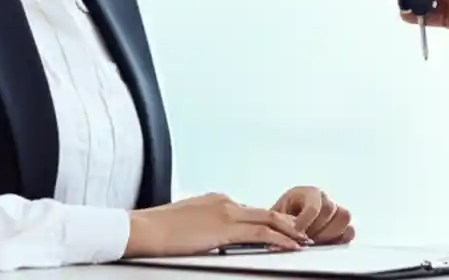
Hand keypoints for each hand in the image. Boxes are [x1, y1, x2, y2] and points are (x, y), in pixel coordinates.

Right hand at [124, 193, 309, 257]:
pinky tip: (290, 246)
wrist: (145, 228)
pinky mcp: (225, 227)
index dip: (268, 222)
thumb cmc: (159, 231)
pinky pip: (261, 233)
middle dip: (286, 223)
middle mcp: (226, 202)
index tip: (282, 230)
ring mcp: (227, 212)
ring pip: (268, 220)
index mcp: (216, 201)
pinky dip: (280, 238)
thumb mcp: (188, 225)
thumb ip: (206, 229)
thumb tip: (215, 240)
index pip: (249, 212)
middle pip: (265, 212)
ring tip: (304, 242)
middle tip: (303, 233)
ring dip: (289, 231)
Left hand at [272, 186, 355, 244]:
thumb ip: (283, 221)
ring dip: (328, 234)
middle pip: (330, 209)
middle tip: (305, 239)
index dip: (306, 221)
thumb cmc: (277, 221)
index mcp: (307, 193)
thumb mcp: (275, 217)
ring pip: (343, 217)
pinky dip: (340, 239)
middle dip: (317, 228)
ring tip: (314, 241)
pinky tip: (324, 244)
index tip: (297, 233)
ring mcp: (335, 212)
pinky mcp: (342, 227)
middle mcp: (323, 199)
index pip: (313, 205)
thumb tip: (297, 232)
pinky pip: (350, 230)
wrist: (281, 228)